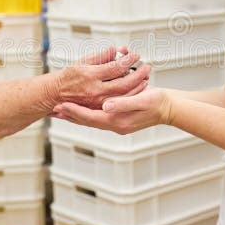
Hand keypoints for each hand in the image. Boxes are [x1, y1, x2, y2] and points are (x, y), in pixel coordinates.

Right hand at [50, 47, 150, 109]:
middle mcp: (95, 90)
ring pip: (124, 95)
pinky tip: (137, 89)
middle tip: (147, 66)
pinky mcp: (100, 110)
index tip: (136, 55)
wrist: (55, 95)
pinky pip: (119, 103)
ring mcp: (98, 102)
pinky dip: (130, 96)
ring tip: (145, 76)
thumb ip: (100, 57)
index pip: (115, 67)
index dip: (128, 60)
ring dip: (137, 86)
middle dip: (137, 74)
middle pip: (123, 83)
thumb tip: (116, 50)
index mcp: (90, 75)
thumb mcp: (82, 62)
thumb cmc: (68, 77)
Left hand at [53, 86, 171, 133]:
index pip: (90, 117)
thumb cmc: (158, 102)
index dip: (74, 111)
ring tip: (62, 109)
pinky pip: (98, 116)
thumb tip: (105, 105)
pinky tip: (81, 107)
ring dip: (76, 114)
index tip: (60, 105)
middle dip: (70, 114)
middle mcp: (115, 124)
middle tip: (53, 108)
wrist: (171, 108)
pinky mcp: (120, 118)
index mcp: (118, 120)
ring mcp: (117, 122)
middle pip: (87, 121)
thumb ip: (123, 104)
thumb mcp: (141, 100)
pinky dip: (87, 112)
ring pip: (91, 119)